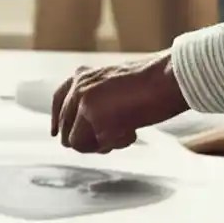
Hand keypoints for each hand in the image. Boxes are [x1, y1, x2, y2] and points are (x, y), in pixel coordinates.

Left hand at [50, 51, 189, 153]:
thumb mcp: (115, 87)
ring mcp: (83, 101)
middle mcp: (77, 87)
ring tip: (127, 128)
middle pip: (66, 130)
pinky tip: (133, 130)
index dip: (57, 121)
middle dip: (88, 140)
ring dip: (102, 144)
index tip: (55, 134)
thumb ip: (97, 101)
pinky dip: (116, 144)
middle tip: (115, 135)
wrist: (167, 78)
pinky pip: (97, 146)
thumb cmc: (152, 84)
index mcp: (82, 76)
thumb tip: (87, 129)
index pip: (59, 101)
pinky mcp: (92, 114)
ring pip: (77, 143)